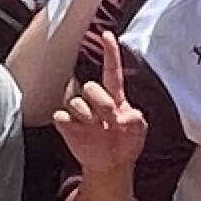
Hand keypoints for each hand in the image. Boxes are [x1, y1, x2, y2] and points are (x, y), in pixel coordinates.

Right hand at [51, 31, 149, 175]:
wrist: (112, 165)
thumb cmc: (126, 142)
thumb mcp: (140, 131)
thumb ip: (137, 120)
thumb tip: (126, 116)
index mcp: (115, 97)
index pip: (111, 70)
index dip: (110, 52)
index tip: (107, 35)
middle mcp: (94, 101)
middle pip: (90, 86)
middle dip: (101, 101)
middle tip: (110, 118)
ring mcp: (79, 112)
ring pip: (74, 101)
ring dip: (87, 115)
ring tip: (98, 128)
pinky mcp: (67, 125)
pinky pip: (61, 116)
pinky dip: (70, 124)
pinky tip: (81, 132)